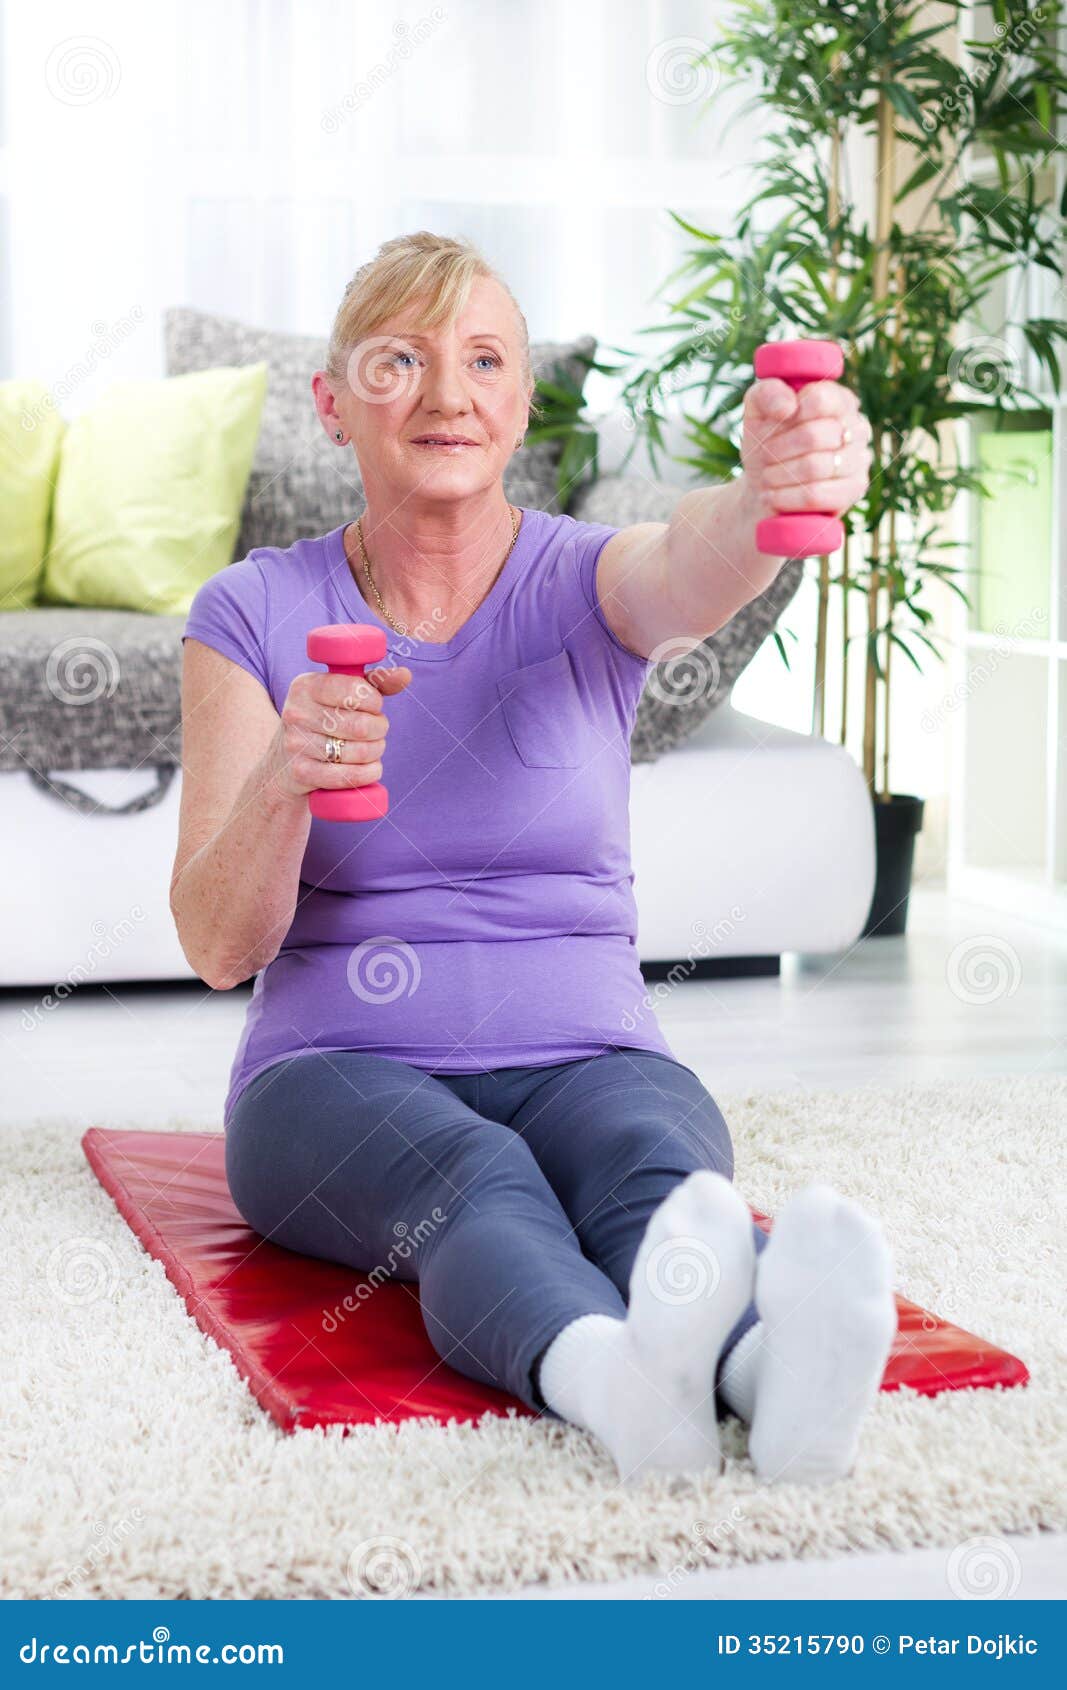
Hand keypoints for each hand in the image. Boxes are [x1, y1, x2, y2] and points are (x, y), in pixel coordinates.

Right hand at [267, 664, 412, 801]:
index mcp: (305, 686)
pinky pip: (349, 776)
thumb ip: (374, 682)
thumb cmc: (322, 722)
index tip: (373, 706)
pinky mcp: (301, 773)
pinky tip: (370, 768)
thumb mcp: (340, 696)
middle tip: (376, 730)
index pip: (355, 689)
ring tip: (371, 748)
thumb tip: (405, 675)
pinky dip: (369, 773)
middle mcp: (296, 713)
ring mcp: (296, 744)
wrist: (283, 763)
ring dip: (376, 752)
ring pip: (359, 752)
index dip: (374, 701)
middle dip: (379, 729)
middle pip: (361, 725)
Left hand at [738, 372, 872, 524]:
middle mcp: (856, 426)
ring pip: (815, 466)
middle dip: (777, 449)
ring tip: (766, 477)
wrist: (764, 488)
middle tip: (763, 457)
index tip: (771, 427)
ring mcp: (859, 459)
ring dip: (778, 474)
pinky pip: (815, 494)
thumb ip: (767, 394)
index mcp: (838, 399)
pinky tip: (771, 495)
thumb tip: (788, 406)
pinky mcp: (854, 490)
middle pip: (813, 435)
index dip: (789, 416)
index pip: (820, 398)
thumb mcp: (757, 411)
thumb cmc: (766, 444)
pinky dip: (785, 496)